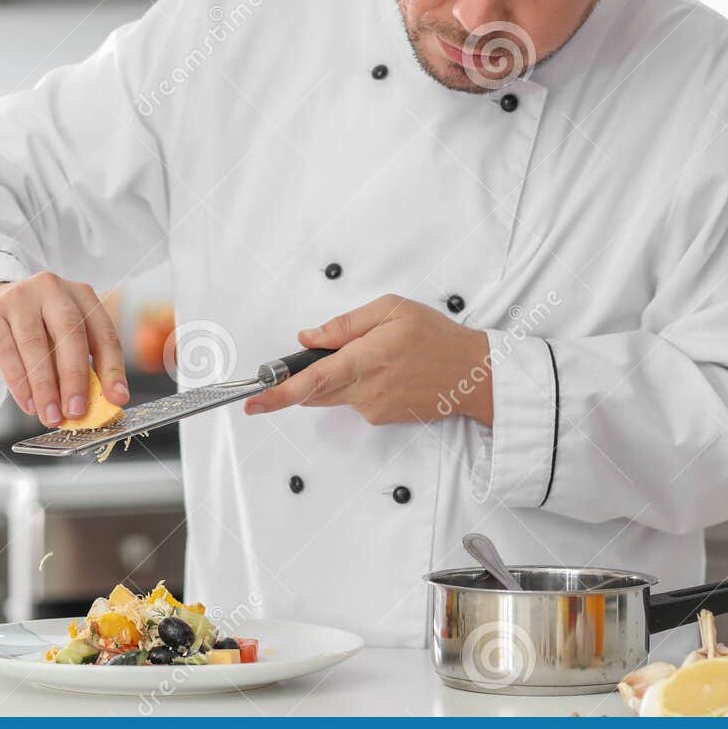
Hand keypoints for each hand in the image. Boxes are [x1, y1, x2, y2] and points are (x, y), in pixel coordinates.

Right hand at [0, 273, 127, 426]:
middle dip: (76, 378)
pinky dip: (19, 383)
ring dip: (45, 387)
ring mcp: (19, 299)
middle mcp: (52, 289)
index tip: (118, 398)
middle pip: (70, 334)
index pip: (104, 333)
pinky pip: (7, 353)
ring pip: (36, 346)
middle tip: (77, 411)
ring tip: (51, 416)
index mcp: (81, 294)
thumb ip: (84, 365)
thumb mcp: (63, 339)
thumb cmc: (36, 331)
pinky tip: (28, 404)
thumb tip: (104, 403)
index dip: (113, 368)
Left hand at [243, 294, 492, 424]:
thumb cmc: (437, 337)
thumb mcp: (393, 310)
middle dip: (300, 380)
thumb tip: (308, 338)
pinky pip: (353, 401)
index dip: (279, 393)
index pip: (312, 381)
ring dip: (335, 377)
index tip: (254, 400)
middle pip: (314, 392)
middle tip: (300, 365)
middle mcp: (366, 390)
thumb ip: (346, 324)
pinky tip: (384, 370)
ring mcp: (374, 409)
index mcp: (366, 359)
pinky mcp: (381, 418)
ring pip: (333, 395)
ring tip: (371, 354)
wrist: (473, 374)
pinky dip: (355, 385)